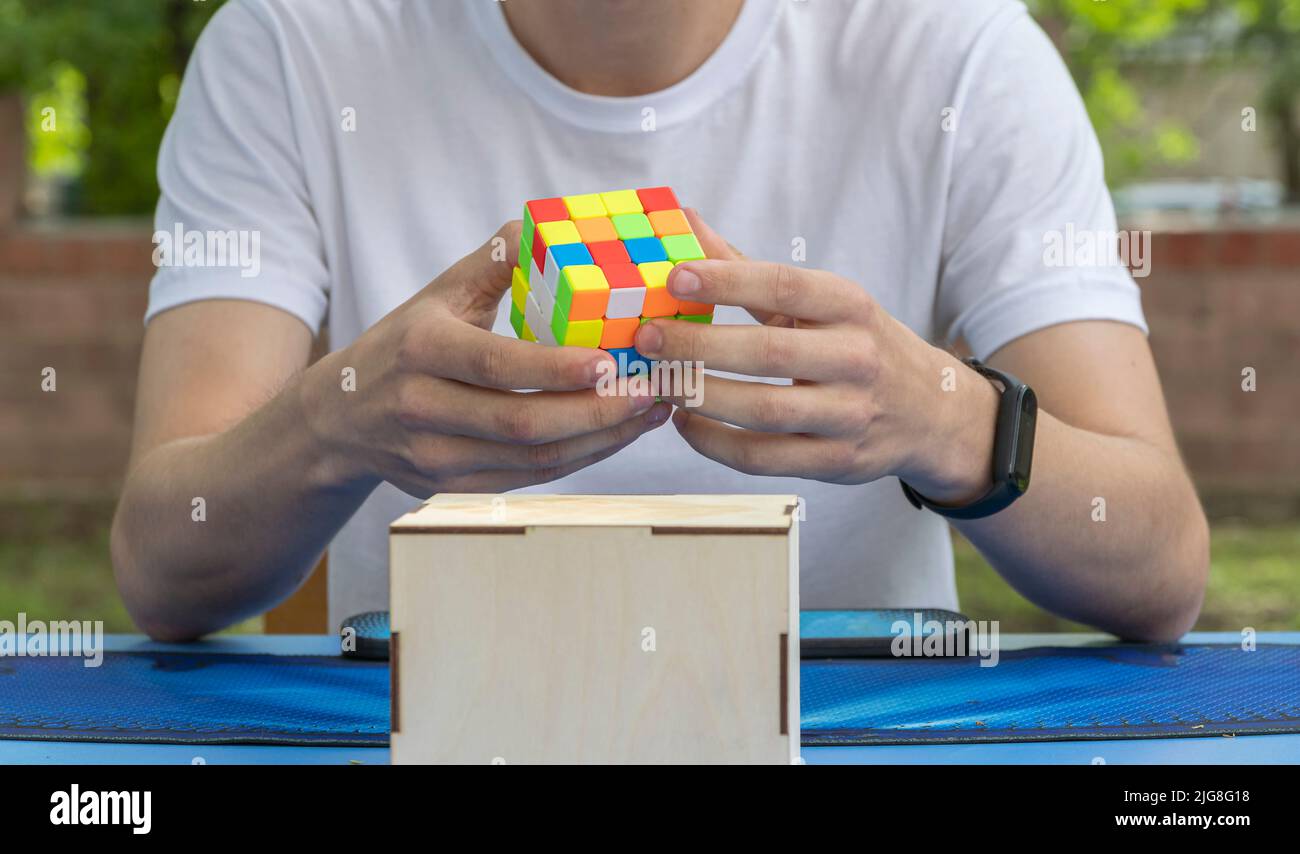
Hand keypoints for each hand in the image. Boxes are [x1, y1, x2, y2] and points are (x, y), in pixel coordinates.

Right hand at [302, 222, 669, 496]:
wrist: (340, 417)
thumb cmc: (406, 341)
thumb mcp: (440, 292)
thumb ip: (499, 259)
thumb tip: (559, 224)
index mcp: (420, 348)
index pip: (494, 364)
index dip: (555, 369)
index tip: (611, 361)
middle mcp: (421, 407)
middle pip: (521, 423)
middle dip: (597, 411)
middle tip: (651, 390)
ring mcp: (434, 456)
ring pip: (532, 459)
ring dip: (601, 439)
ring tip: (650, 412)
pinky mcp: (452, 488)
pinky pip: (529, 478)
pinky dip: (580, 459)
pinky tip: (616, 435)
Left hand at [635, 212, 996, 502]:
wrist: (930, 411)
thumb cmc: (855, 345)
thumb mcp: (819, 302)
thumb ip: (749, 270)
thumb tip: (686, 222)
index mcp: (850, 306)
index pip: (785, 286)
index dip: (728, 280)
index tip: (674, 277)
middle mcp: (856, 358)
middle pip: (769, 352)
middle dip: (699, 345)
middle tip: (648, 339)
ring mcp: (849, 414)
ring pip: (764, 410)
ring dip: (702, 398)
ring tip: (658, 382)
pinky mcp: (837, 461)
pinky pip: (764, 458)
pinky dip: (716, 443)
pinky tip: (685, 422)